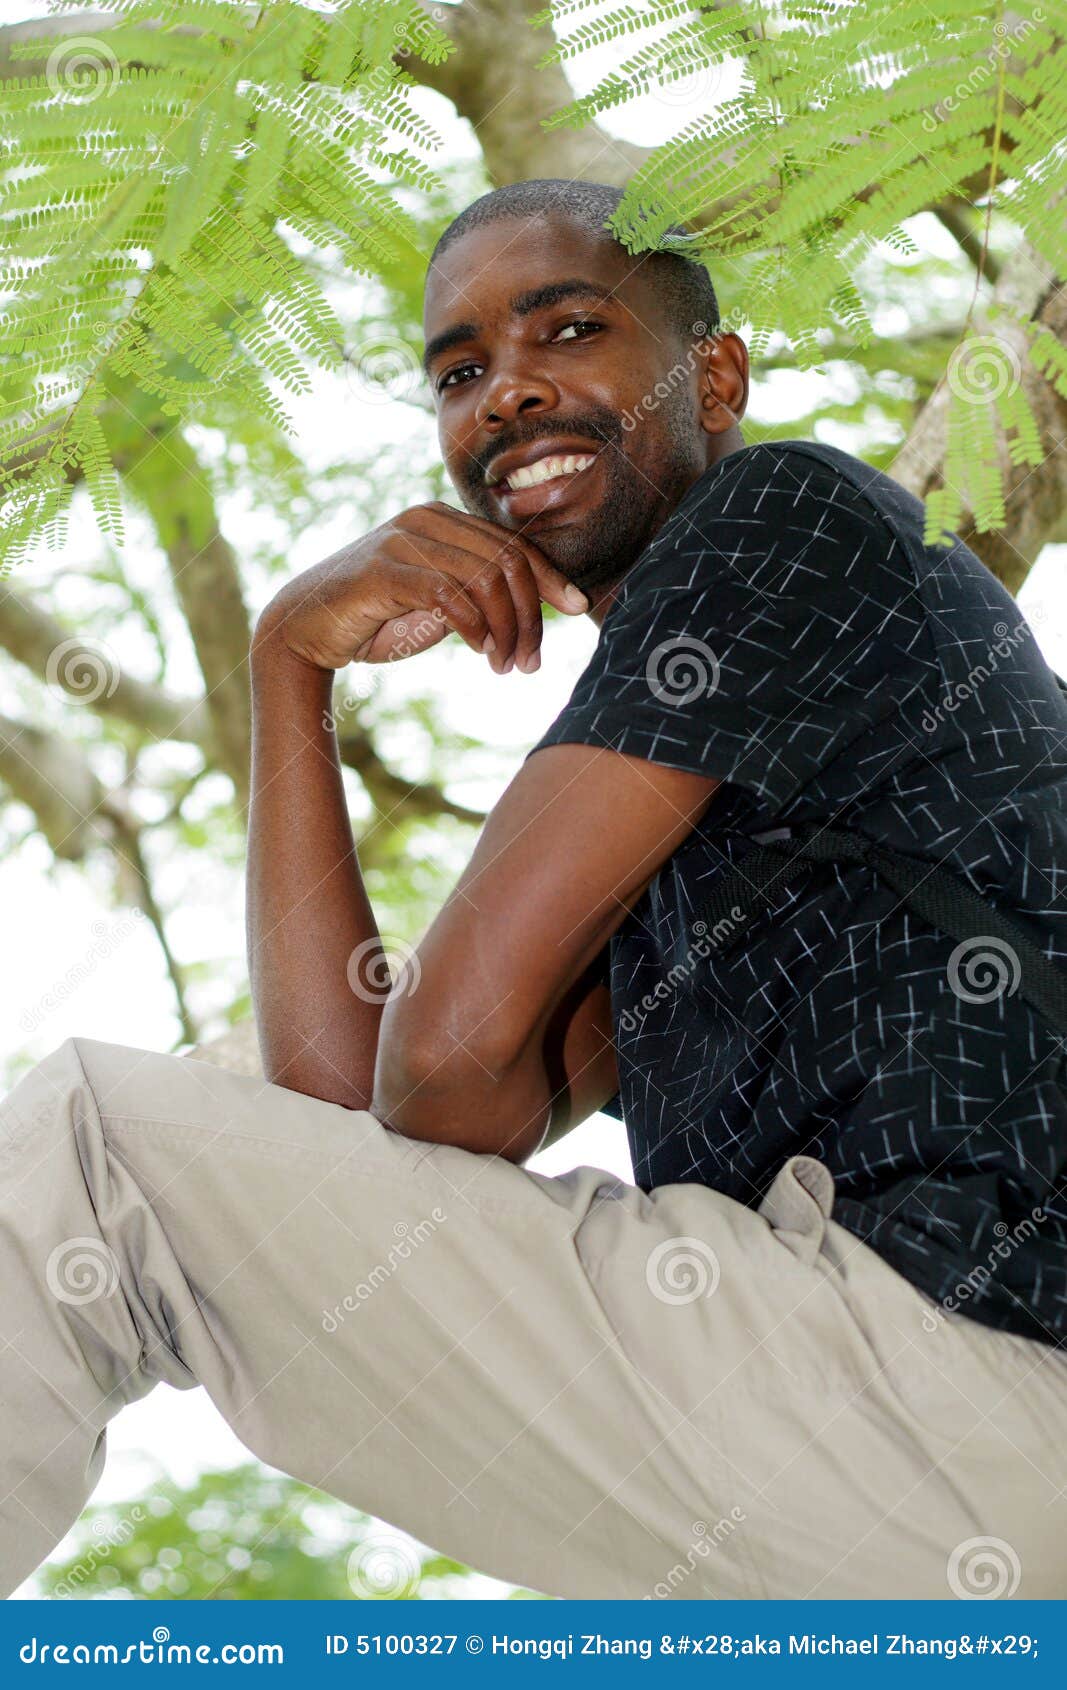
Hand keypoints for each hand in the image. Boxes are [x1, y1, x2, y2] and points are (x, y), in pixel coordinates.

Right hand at [257, 503, 588, 674]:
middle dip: (532, 615)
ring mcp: (404, 540)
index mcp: (442, 521)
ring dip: (507, 628)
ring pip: (486, 577)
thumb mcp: (436, 606)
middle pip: (508, 560)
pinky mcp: (385, 571)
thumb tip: (530, 610)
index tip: (577, 607)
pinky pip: (450, 593)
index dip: (551, 576)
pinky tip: (481, 651)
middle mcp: (426, 520)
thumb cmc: (374, 620)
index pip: (513, 543)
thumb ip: (475, 597)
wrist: (305, 629)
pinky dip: (476, 626)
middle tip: (530, 661)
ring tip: (506, 665)